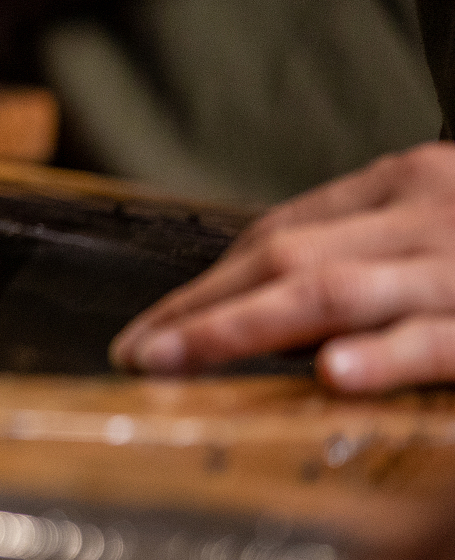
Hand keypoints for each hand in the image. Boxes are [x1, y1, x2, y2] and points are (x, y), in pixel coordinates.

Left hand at [110, 143, 454, 392]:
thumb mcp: (442, 225)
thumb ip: (366, 257)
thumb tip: (275, 326)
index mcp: (403, 185)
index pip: (280, 233)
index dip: (207, 285)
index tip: (151, 330)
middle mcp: (421, 216)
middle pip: (286, 259)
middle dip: (200, 310)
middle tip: (135, 355)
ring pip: (335, 291)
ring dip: (245, 327)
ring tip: (175, 358)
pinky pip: (435, 339)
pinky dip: (384, 356)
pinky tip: (335, 375)